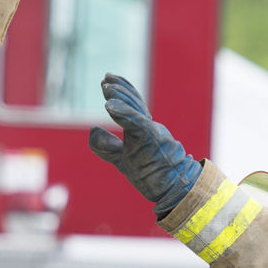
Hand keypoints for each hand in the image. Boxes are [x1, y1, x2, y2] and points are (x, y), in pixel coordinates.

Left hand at [88, 73, 200, 214]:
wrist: (174, 189)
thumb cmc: (152, 175)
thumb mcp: (122, 159)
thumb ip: (107, 146)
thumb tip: (92, 129)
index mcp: (144, 131)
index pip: (133, 106)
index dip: (122, 92)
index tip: (109, 82)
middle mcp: (149, 128)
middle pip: (134, 104)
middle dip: (120, 90)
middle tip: (106, 79)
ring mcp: (152, 134)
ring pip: (135, 111)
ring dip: (120, 98)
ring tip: (107, 87)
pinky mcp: (152, 141)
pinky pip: (136, 124)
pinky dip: (123, 113)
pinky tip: (110, 106)